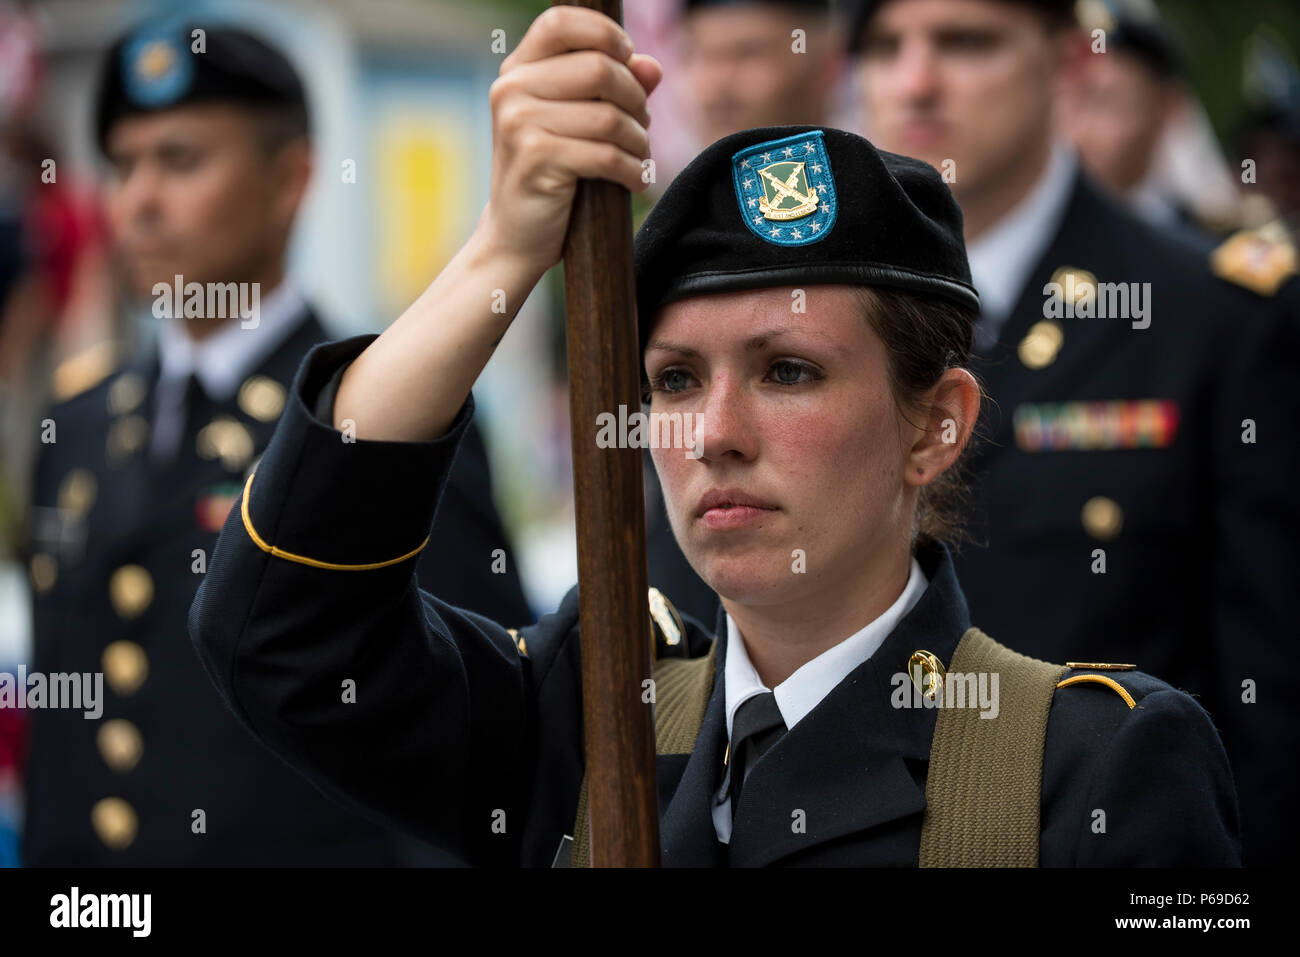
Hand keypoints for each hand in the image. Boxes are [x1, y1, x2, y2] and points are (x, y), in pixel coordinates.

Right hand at [480, 5, 661, 274]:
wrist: (515, 238)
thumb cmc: (550, 177)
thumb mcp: (577, 124)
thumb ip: (612, 88)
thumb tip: (651, 66)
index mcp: (518, 71)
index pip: (562, 21)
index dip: (606, 34)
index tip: (628, 62)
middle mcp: (511, 90)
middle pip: (599, 68)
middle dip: (635, 100)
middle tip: (640, 128)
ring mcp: (519, 124)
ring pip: (609, 115)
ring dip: (638, 141)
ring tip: (638, 158)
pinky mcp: (535, 159)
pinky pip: (605, 155)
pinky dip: (631, 170)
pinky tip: (634, 181)